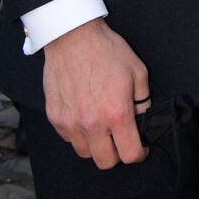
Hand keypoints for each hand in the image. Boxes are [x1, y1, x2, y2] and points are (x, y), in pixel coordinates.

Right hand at [43, 18, 151, 168]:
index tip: (140, 148)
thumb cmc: (107, 51)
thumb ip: (143, 101)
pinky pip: (68, 138)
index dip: (140, 154)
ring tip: (101, 128)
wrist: (72, 36)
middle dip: (117, 154)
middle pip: (105, 162)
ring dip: (96, 146)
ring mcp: (71, 122)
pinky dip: (78, 134)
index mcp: (117, 113)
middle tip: (120, 139)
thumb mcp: (138, 72)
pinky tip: (84, 117)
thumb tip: (143, 119)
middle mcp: (92, 123)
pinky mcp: (55, 117)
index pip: (130, 154)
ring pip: (85, 153)